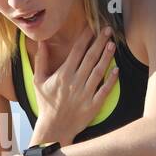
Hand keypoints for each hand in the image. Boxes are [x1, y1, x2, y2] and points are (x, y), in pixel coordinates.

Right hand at [32, 25, 119, 139]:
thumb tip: (41, 42)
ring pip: (98, 71)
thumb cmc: (46, 103)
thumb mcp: (38, 81)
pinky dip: (111, 80)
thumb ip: (41, 60)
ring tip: (113, 44)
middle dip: (100, 42)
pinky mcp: (93, 105)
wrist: (53, 128)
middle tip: (108, 30)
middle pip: (90, 57)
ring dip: (107, 57)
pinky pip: (104, 90)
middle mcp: (75, 82)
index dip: (85, 37)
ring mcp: (85, 93)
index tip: (92, 27)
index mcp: (63, 74)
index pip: (77, 51)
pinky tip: (117, 70)